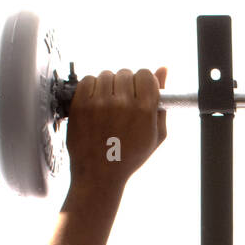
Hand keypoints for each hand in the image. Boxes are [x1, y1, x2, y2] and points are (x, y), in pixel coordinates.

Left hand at [66, 67, 167, 192]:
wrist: (99, 174)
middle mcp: (122, 103)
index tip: (139, 93)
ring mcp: (99, 103)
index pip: (146, 74)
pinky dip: (92, 87)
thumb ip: (161, 102)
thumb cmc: (129, 156)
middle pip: (126, 72)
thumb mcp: (156, 135)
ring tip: (108, 106)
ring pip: (107, 74)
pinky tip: (96, 103)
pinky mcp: (80, 104)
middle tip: (123, 103)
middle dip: (126, 85)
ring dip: (108, 86)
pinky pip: (88, 79)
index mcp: (144, 110)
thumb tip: (164, 70)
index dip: (143, 82)